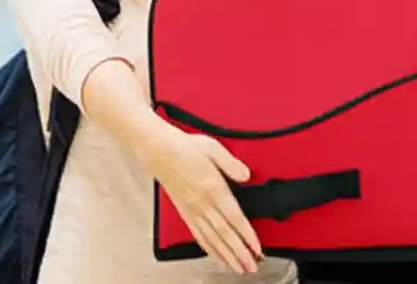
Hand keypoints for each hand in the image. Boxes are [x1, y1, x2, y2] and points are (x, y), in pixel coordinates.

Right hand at [140, 128, 261, 273]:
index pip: (234, 217)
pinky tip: (218, 257)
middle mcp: (203, 203)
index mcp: (213, 188)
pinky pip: (198, 235)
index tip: (257, 249)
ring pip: (212, 239)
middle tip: (252, 267)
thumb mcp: (213, 147)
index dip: (247, 235)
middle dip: (240, 253)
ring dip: (227, 256)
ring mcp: (193, 210)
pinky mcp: (185, 213)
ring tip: (239, 269)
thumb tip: (247, 175)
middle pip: (225, 234)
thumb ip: (231, 163)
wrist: (158, 150)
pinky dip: (209, 249)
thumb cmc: (186, 147)